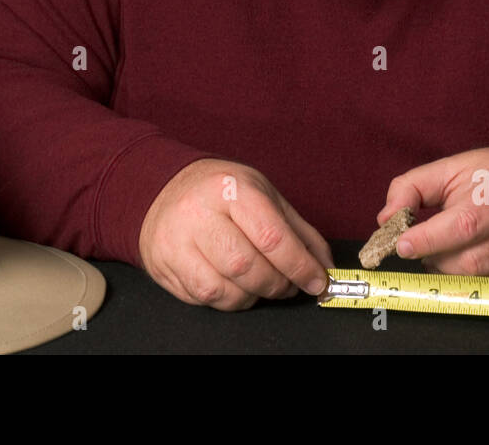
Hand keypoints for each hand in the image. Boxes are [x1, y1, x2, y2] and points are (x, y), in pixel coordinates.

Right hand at [139, 158, 334, 310]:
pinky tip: (234, 284)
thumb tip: (325, 266)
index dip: (300, 266)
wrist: (163, 188)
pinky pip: (204, 299)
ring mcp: (176, 242)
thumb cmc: (220, 191)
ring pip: (224, 290)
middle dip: (277, 284)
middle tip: (289, 284)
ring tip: (261, 283)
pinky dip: (228, 299)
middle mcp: (199, 213)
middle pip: (247, 267)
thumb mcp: (263, 194)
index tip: (317, 281)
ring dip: (253, 296)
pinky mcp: (163, 266)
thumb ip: (297, 230)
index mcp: (230, 189)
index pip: (271, 236)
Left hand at [379, 147, 488, 276]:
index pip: (464, 223)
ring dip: (453, 274)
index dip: (429, 239)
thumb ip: (411, 188)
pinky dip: (476, 285)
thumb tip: (387, 220)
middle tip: (427, 248)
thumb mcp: (451, 169)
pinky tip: (471, 266)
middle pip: (472, 259)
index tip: (403, 245)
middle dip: (438, 259)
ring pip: (484, 279)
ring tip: (448, 253)